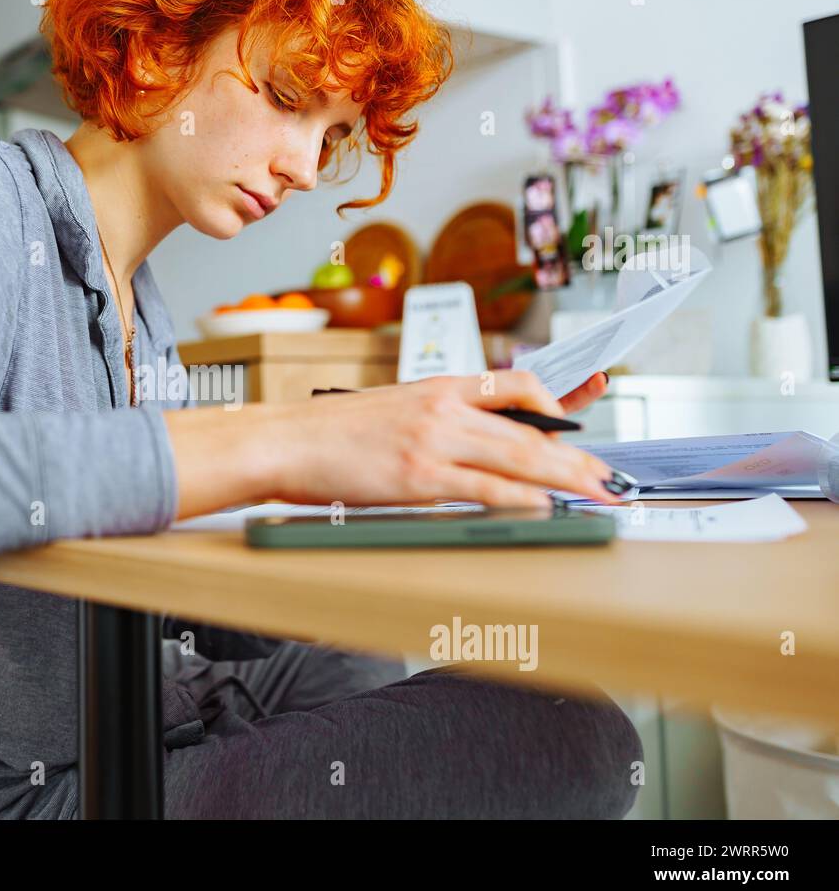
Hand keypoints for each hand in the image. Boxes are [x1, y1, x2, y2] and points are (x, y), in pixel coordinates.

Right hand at [262, 370, 620, 508]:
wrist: (281, 440)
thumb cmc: (326, 433)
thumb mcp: (389, 410)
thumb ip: (435, 421)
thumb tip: (475, 444)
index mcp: (437, 386)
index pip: (516, 383)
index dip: (563, 396)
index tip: (595, 395)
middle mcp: (441, 406)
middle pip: (529, 429)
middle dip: (576, 455)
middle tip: (608, 474)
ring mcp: (430, 440)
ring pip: (517, 456)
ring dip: (564, 478)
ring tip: (595, 492)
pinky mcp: (416, 475)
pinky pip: (483, 487)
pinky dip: (520, 499)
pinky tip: (542, 507)